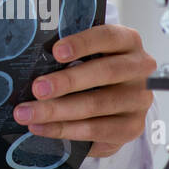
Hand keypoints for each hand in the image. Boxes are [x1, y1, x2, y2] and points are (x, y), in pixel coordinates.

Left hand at [12, 23, 156, 158]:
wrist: (115, 100)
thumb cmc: (92, 66)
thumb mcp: (85, 52)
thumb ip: (67, 52)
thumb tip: (30, 58)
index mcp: (127, 41)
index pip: (108, 36)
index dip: (82, 43)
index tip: (55, 51)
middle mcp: (139, 69)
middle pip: (105, 72)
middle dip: (66, 81)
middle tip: (37, 88)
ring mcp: (139, 100)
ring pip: (97, 105)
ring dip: (58, 111)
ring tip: (28, 113)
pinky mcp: (132, 127)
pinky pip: (97, 131)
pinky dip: (65, 130)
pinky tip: (41, 128)